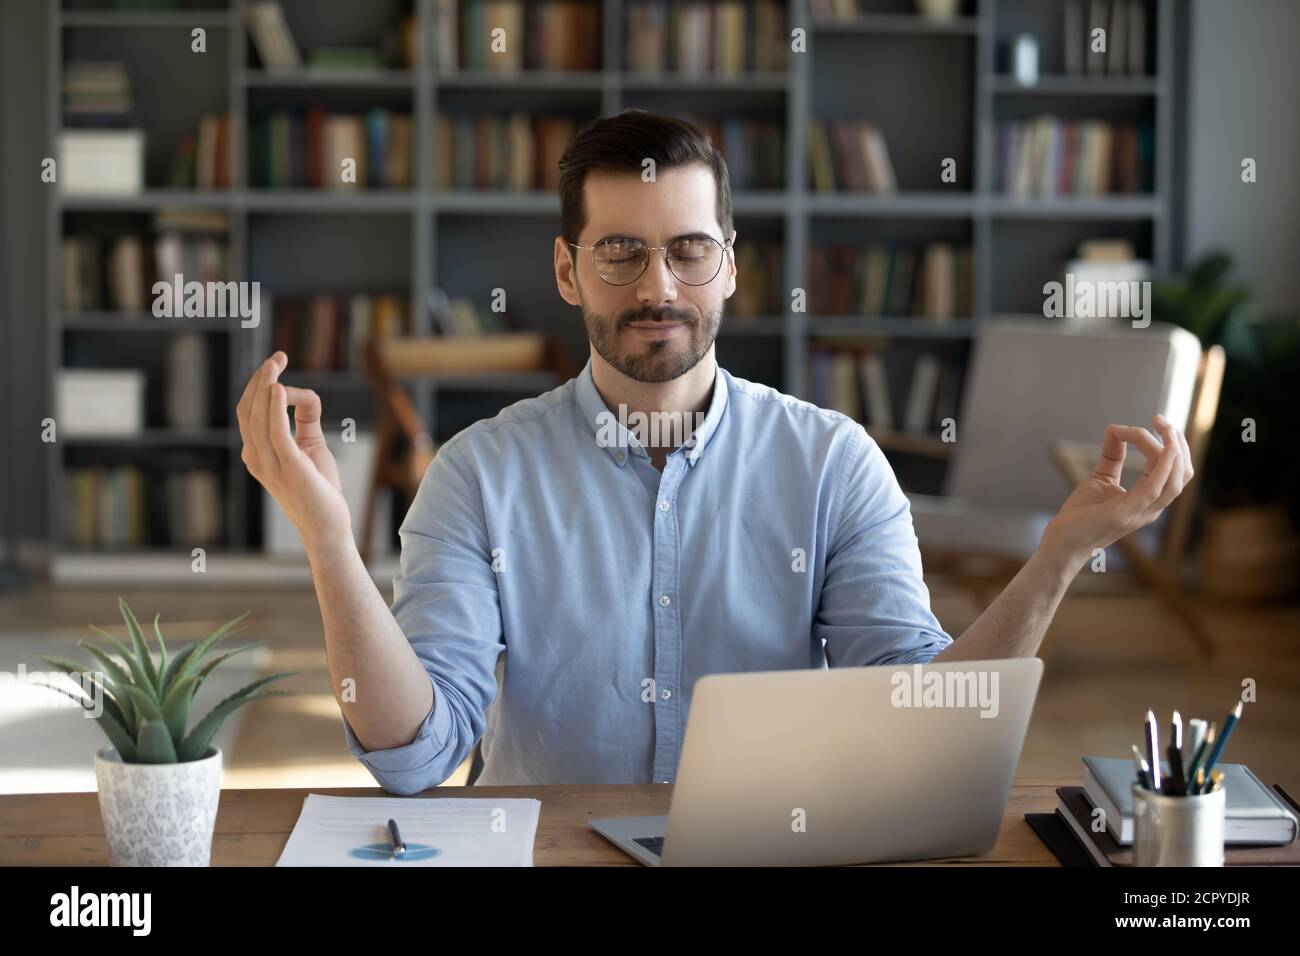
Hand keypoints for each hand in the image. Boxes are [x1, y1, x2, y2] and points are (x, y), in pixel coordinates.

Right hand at [236, 352, 351, 547]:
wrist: (327, 525)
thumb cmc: (319, 488)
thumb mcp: (310, 445)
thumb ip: (305, 419)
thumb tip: (305, 392)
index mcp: (256, 453)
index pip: (249, 412)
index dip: (258, 384)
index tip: (276, 362)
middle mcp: (256, 457)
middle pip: (248, 409)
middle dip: (260, 379)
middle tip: (277, 357)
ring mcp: (269, 464)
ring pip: (258, 416)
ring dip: (266, 386)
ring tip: (276, 364)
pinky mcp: (288, 467)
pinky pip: (276, 431)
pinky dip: (275, 407)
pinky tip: (280, 387)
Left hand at [1039, 415, 1193, 567]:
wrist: (1061, 543)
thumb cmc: (1080, 515)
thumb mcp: (1100, 478)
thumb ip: (1111, 455)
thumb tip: (1114, 429)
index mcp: (1148, 500)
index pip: (1172, 470)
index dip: (1168, 445)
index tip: (1149, 424)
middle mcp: (1151, 508)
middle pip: (1182, 472)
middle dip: (1178, 443)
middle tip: (1162, 420)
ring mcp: (1142, 512)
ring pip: (1176, 478)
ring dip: (1174, 448)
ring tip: (1163, 425)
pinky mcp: (1127, 513)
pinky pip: (1157, 486)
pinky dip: (1164, 463)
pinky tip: (1162, 444)